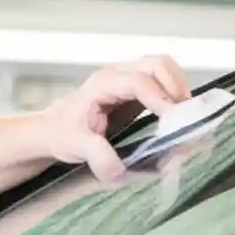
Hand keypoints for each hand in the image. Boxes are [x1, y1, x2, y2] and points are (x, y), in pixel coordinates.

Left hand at [38, 55, 190, 180]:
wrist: (51, 130)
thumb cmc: (60, 133)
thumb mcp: (74, 145)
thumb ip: (95, 155)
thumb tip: (119, 169)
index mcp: (103, 85)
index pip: (139, 82)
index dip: (160, 99)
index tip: (174, 122)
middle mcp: (118, 76)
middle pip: (158, 65)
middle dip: (176, 89)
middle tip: (183, 119)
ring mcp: (129, 81)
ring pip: (164, 71)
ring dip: (179, 92)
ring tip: (181, 121)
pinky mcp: (136, 92)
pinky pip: (163, 84)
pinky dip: (175, 98)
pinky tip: (173, 121)